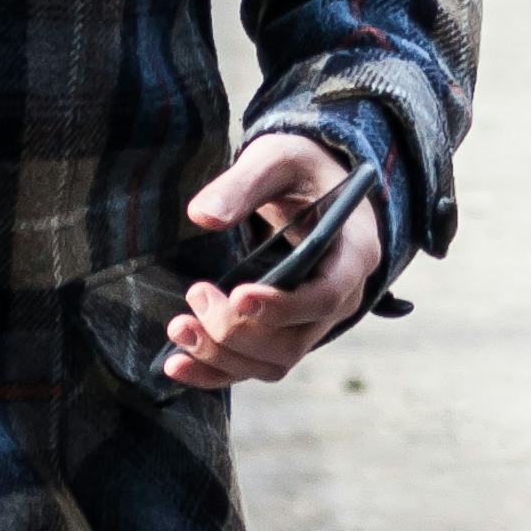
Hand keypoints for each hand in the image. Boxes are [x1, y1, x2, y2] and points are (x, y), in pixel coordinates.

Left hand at [164, 137, 382, 393]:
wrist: (311, 186)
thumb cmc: (300, 169)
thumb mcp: (276, 159)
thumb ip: (243, 183)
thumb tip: (202, 216)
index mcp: (354, 253)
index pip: (326, 297)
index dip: (282, 307)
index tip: (237, 296)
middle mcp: (341, 297)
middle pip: (294, 340)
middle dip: (237, 331)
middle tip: (197, 293)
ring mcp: (315, 322)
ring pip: (274, 362)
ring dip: (221, 355)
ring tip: (178, 327)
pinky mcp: (287, 333)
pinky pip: (256, 367)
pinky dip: (216, 371)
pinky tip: (177, 365)